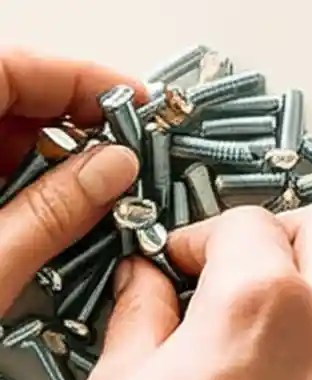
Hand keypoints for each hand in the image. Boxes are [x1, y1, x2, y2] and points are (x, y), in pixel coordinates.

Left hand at [0, 50, 140, 311]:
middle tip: (129, 160)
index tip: (136, 103)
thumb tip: (114, 171)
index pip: (8, 67)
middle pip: (6, 100)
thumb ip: (53, 213)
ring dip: (49, 166)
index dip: (78, 79)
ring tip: (96, 199)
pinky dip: (17, 189)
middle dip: (73, 129)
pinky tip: (49, 218)